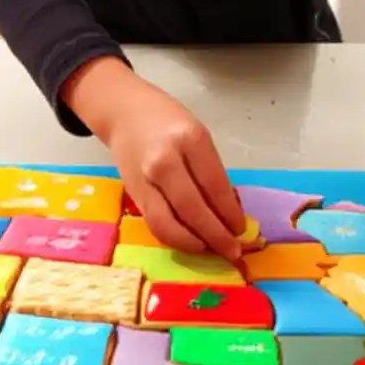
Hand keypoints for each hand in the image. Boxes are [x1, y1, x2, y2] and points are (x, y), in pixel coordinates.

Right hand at [62, 56, 245, 258]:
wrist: (123, 113)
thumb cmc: (167, 122)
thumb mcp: (198, 136)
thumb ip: (211, 172)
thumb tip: (229, 213)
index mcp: (190, 140)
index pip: (215, 186)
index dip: (230, 214)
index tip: (241, 230)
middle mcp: (165, 161)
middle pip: (193, 209)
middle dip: (216, 236)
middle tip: (233, 251)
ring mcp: (145, 181)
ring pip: (169, 224)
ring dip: (194, 243)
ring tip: (212, 249)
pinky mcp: (134, 195)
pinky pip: (155, 224)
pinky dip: (175, 238)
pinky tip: (190, 241)